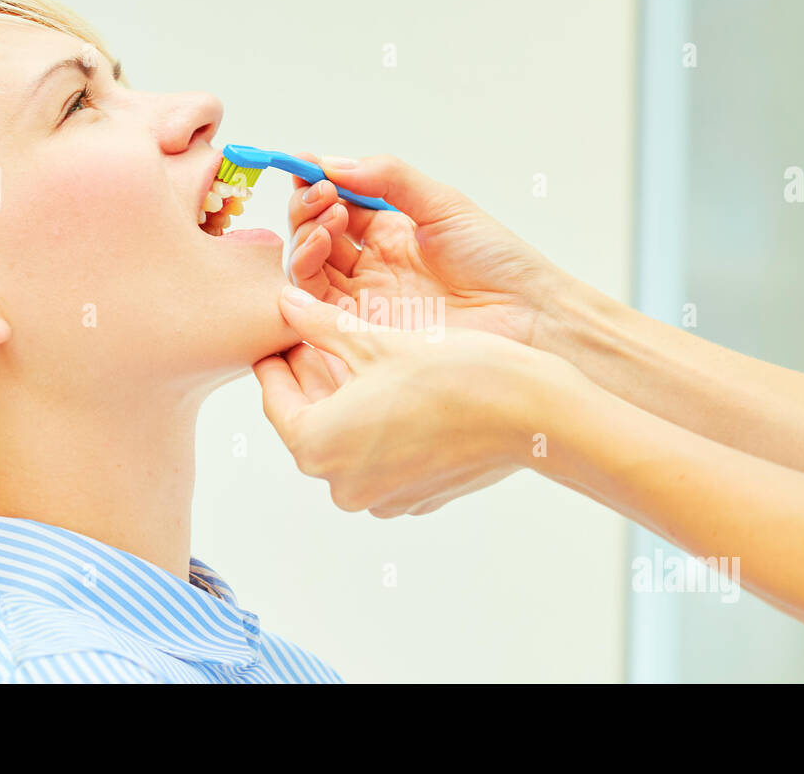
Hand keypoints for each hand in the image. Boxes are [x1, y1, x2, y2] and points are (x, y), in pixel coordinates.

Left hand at [254, 286, 578, 517]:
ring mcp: (379, 497)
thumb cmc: (451, 375)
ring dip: (348, 402)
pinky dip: (382, 427)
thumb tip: (285, 304)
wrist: (528, 414)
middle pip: (310, 420)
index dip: (278, 356)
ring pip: (347, 441)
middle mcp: (341, 484)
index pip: (275, 396)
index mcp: (317, 445)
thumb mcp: (376, 341)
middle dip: (314, 378)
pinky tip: (401, 391)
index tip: (282, 332)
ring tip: (363, 357)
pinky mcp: (414, 498)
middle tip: (320, 335)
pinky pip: (382, 459)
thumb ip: (319, 326)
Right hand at [285, 152, 565, 344]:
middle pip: (315, 233)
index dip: (317, 181)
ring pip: (308, 265)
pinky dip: (305, 267)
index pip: (338, 203)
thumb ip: (390, 178)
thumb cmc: (497, 261)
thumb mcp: (444, 204)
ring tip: (329, 214)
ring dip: (306, 233)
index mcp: (392, 233)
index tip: (303, 162)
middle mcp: (372, 266)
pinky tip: (321, 241)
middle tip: (323, 190)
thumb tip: (335, 162)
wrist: (525, 314)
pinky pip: (313, 301)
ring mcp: (365, 298)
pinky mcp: (360, 330)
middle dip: (308, 205)